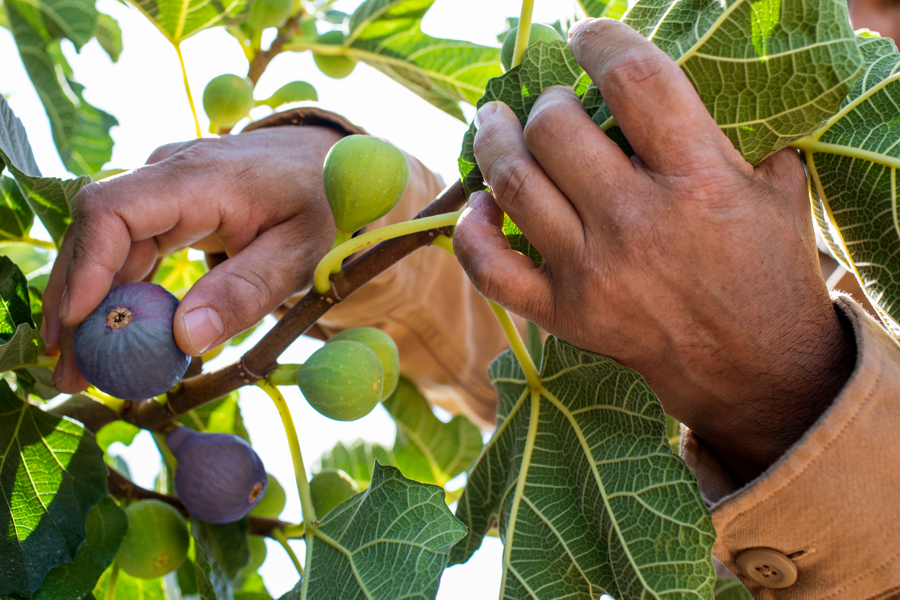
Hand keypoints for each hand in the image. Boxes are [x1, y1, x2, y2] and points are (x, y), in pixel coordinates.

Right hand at [43, 126, 343, 394]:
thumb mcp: (301, 253)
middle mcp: (168, 173)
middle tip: (68, 372)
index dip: (86, 265)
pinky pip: (125, 249)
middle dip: (74, 303)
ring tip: (77, 370)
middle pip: (95, 232)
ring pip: (103, 245)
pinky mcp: (163, 206)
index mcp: (203, 177)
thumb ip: (248, 291)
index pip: (116, 209)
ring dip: (86, 306)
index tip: (77, 322)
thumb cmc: (319, 204)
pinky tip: (104, 337)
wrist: (324, 163)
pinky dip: (112, 294)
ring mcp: (160, 187)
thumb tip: (186, 339)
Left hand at [453, 18, 854, 480]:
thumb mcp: (778, 191)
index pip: (635, 81)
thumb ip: (738, 133)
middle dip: (546, 100)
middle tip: (552, 102)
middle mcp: (635, 222)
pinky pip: (490, 269)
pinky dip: (469, 232)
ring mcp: (592, 272)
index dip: (600, 40)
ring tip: (494, 123)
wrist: (754, 371)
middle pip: (554, 128)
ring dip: (493, 141)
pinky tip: (477, 204)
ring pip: (513, 184)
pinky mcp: (564, 313)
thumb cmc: (768, 273)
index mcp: (698, 180)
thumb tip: (689, 85)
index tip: (586, 34)